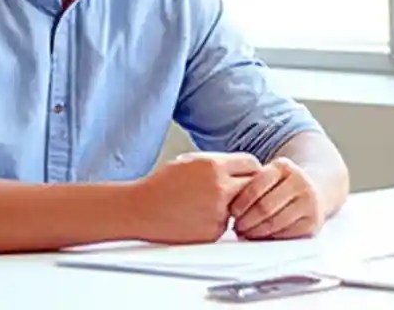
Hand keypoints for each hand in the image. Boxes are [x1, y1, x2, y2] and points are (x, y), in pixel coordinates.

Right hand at [131, 152, 260, 243]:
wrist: (141, 210)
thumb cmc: (162, 184)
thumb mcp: (191, 161)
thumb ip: (219, 163)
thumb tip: (243, 166)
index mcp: (213, 166)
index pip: (251, 163)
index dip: (251, 168)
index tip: (249, 173)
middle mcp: (219, 188)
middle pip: (253, 186)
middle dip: (247, 187)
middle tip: (237, 189)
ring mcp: (218, 212)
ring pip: (240, 207)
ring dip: (232, 206)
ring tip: (205, 203)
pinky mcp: (213, 232)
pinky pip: (226, 224)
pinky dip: (217, 221)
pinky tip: (196, 217)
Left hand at [229, 157, 324, 239]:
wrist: (315, 191)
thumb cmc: (281, 186)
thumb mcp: (269, 175)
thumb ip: (252, 183)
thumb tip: (224, 205)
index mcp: (284, 166)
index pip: (256, 186)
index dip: (240, 203)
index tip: (232, 212)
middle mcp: (300, 181)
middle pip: (265, 207)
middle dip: (246, 221)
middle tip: (236, 227)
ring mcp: (309, 202)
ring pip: (275, 223)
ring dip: (255, 232)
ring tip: (245, 233)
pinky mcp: (314, 222)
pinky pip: (286, 235)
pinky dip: (270, 238)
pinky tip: (261, 237)